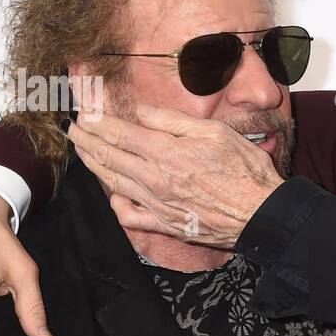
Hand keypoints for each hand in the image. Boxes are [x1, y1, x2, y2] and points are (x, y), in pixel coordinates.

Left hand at [68, 104, 280, 247]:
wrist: (262, 214)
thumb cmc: (245, 170)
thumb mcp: (215, 132)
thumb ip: (173, 121)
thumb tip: (140, 111)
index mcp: (167, 152)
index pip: (118, 133)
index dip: (96, 122)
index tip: (82, 113)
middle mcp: (155, 179)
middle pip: (108, 157)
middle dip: (85, 141)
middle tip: (72, 130)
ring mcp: (157, 204)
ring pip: (113, 183)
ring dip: (93, 165)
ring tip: (83, 153)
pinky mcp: (165, 224)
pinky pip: (130, 216)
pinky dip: (116, 204)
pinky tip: (113, 194)